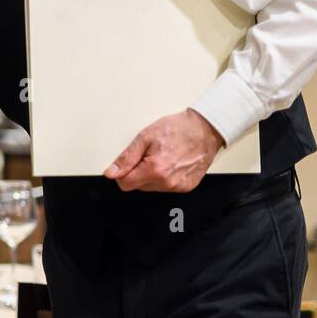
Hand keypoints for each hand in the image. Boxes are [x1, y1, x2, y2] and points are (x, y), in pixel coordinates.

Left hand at [104, 109, 224, 191]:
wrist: (205, 129)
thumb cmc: (178, 130)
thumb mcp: (145, 138)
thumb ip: (126, 158)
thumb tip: (111, 173)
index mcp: (155, 170)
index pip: (125, 184)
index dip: (123, 173)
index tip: (129, 162)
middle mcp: (167, 182)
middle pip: (138, 186)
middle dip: (138, 172)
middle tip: (149, 155)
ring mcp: (178, 186)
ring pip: (151, 188)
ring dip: (151, 175)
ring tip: (162, 157)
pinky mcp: (186, 187)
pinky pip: (166, 187)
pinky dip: (165, 177)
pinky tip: (171, 163)